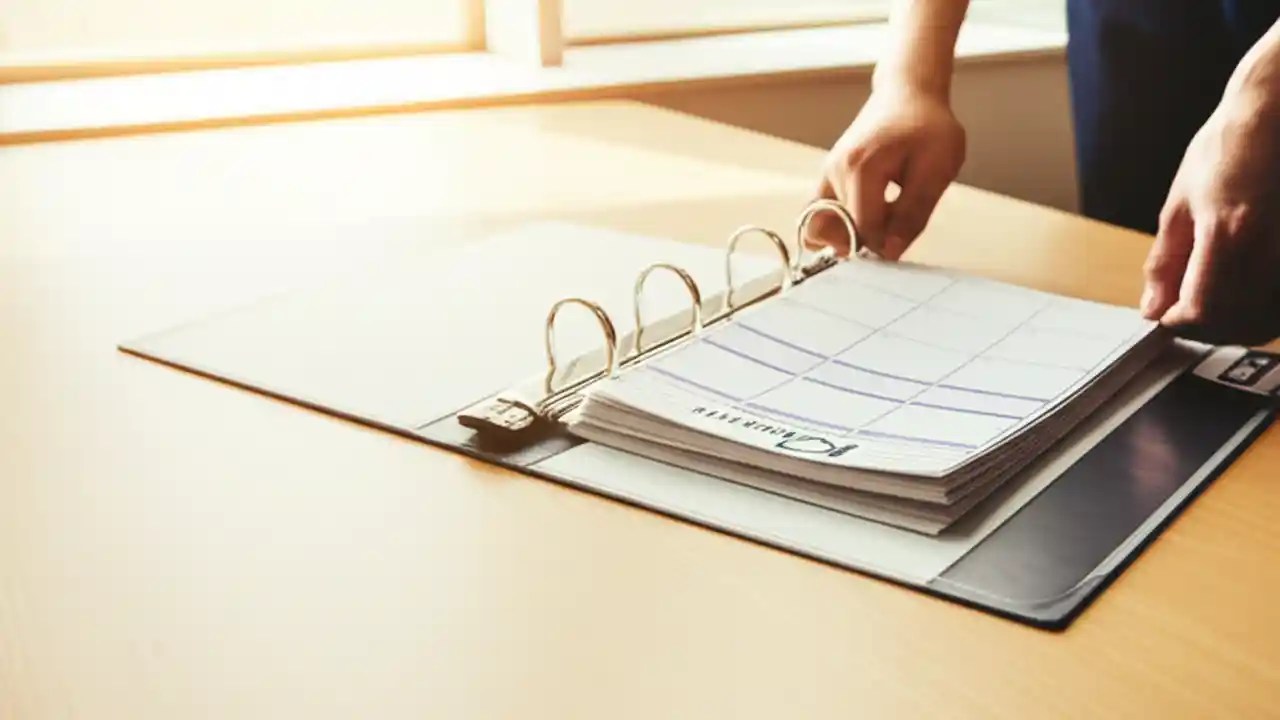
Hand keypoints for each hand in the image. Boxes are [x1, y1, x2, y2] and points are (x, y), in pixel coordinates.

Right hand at [808, 87, 965, 259]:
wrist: (909, 93)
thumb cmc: (928, 126)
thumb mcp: (937, 169)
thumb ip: (913, 213)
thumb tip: (889, 253)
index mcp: (860, 168)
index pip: (859, 231)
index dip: (882, 246)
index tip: (903, 237)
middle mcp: (834, 172)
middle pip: (829, 232)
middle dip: (857, 243)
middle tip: (890, 229)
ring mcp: (826, 174)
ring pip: (818, 226)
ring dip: (845, 234)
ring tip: (880, 219)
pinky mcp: (827, 177)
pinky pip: (818, 213)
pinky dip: (838, 224)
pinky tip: (869, 214)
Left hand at [1143, 87, 1279, 344]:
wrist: (1276, 111)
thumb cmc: (1228, 147)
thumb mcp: (1181, 203)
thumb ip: (1165, 262)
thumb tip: (1152, 307)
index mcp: (1227, 232)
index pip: (1202, 310)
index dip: (1180, 322)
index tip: (1167, 315)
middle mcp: (1268, 246)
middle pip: (1238, 322)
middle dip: (1206, 329)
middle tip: (1187, 314)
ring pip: (1267, 319)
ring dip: (1236, 324)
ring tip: (1213, 304)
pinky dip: (1262, 310)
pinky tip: (1244, 293)